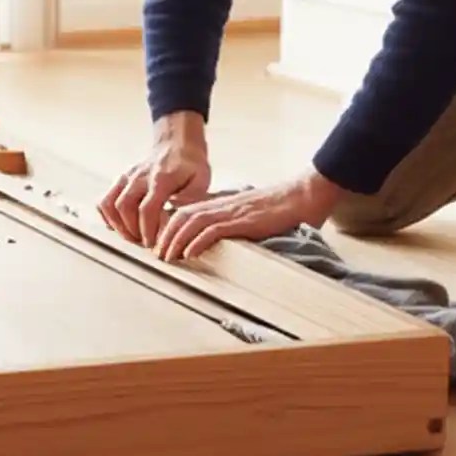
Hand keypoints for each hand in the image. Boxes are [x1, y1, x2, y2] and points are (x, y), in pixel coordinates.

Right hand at [98, 111, 211, 246]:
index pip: (147, 208)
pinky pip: (104, 200)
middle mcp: (140, 176)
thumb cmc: (190, 165)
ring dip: (117, 225)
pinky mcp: (121, 180)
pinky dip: (107, 216)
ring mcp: (127, 177)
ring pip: (109, 203)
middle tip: (142, 243)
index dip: (147, 229)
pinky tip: (120, 226)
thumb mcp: (201, 180)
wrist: (177, 144)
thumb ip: (190, 199)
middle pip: (124, 207)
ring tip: (131, 236)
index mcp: (161, 178)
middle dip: (131, 230)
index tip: (151, 243)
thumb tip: (177, 215)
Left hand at [153, 171, 343, 260]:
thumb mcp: (244, 214)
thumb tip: (215, 239)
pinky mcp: (241, 221)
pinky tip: (189, 254)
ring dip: (175, 241)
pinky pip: (212, 231)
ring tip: (167, 258)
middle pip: (180, 217)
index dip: (167, 227)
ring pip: (191, 223)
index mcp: (218, 204)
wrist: (299, 196)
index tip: (159, 245)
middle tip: (156, 256)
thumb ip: (228, 222)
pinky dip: (197, 242)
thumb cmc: (275, 208)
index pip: (183, 212)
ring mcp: (229, 212)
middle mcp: (219, 206)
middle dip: (165, 236)